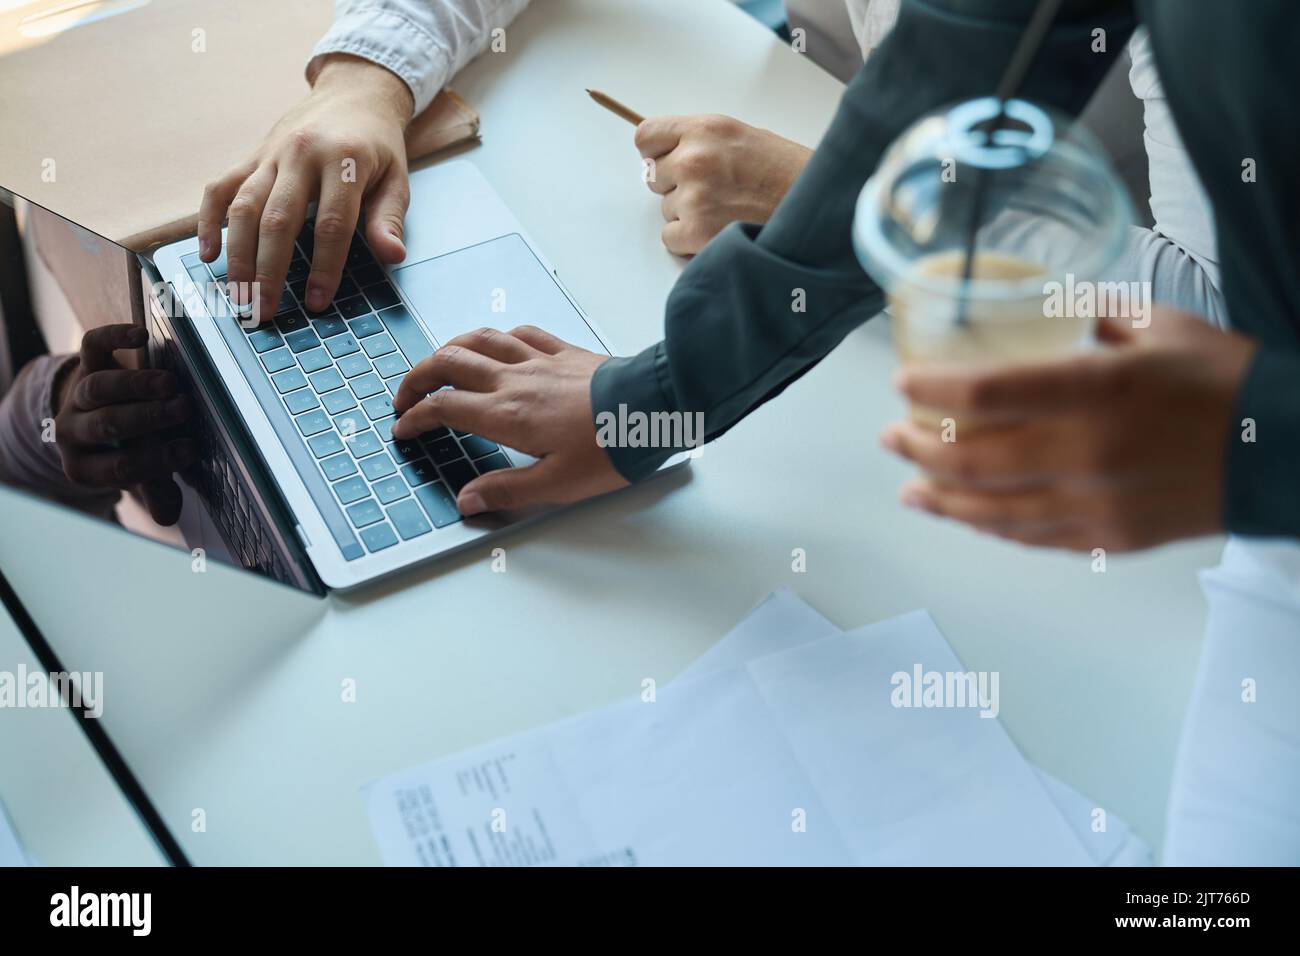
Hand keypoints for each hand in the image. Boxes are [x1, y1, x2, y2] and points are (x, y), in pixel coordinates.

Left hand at [53, 324, 197, 524]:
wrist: (101, 419)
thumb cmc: (130, 452)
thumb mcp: (140, 476)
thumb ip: (155, 490)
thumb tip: (167, 516)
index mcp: (86, 468)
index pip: (120, 467)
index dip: (156, 460)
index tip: (190, 450)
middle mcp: (74, 432)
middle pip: (106, 425)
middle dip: (147, 419)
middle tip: (184, 411)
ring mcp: (78, 397)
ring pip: (97, 388)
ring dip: (135, 385)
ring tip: (170, 384)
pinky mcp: (87, 364)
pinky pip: (93, 347)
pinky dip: (114, 337)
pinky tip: (141, 335)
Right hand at [198, 54, 413, 318]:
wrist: (352, 95)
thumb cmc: (377, 147)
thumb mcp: (396, 179)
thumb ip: (389, 218)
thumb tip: (394, 256)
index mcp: (344, 161)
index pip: (331, 223)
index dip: (324, 267)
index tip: (316, 301)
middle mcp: (301, 155)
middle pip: (278, 219)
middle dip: (269, 270)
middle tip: (264, 311)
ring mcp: (271, 155)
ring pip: (244, 206)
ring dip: (238, 255)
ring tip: (239, 295)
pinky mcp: (251, 156)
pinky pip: (221, 188)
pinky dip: (208, 221)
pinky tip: (207, 254)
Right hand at [391, 326, 626, 514]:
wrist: (654, 408)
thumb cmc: (611, 448)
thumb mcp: (557, 484)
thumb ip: (506, 490)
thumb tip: (467, 500)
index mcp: (506, 414)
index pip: (444, 407)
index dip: (416, 417)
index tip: (404, 428)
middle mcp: (515, 380)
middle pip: (449, 363)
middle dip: (418, 377)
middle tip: (406, 396)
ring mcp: (539, 360)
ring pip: (479, 340)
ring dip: (450, 349)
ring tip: (437, 364)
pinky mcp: (564, 351)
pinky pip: (520, 334)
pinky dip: (497, 337)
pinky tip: (496, 344)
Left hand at [634, 114, 810, 255]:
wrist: (817, 206)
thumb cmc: (789, 175)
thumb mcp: (744, 138)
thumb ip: (702, 143)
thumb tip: (670, 158)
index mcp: (705, 129)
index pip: (646, 137)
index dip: (656, 153)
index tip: (668, 162)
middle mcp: (694, 159)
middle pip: (653, 177)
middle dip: (676, 186)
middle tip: (714, 192)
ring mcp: (693, 196)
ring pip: (665, 209)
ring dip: (687, 215)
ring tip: (726, 212)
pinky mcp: (696, 231)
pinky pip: (670, 237)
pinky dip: (689, 242)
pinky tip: (720, 232)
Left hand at [878, 310, 1257, 551]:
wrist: (1286, 452)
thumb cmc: (1223, 379)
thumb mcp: (1156, 324)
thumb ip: (1087, 317)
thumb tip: (1041, 310)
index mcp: (1097, 389)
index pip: (984, 393)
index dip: (929, 390)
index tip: (900, 382)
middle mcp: (1087, 452)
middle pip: (971, 460)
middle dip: (917, 449)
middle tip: (890, 436)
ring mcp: (1095, 504)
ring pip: (990, 510)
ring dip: (939, 499)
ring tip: (908, 487)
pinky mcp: (1108, 538)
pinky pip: (1029, 537)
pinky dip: (988, 525)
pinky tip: (963, 515)